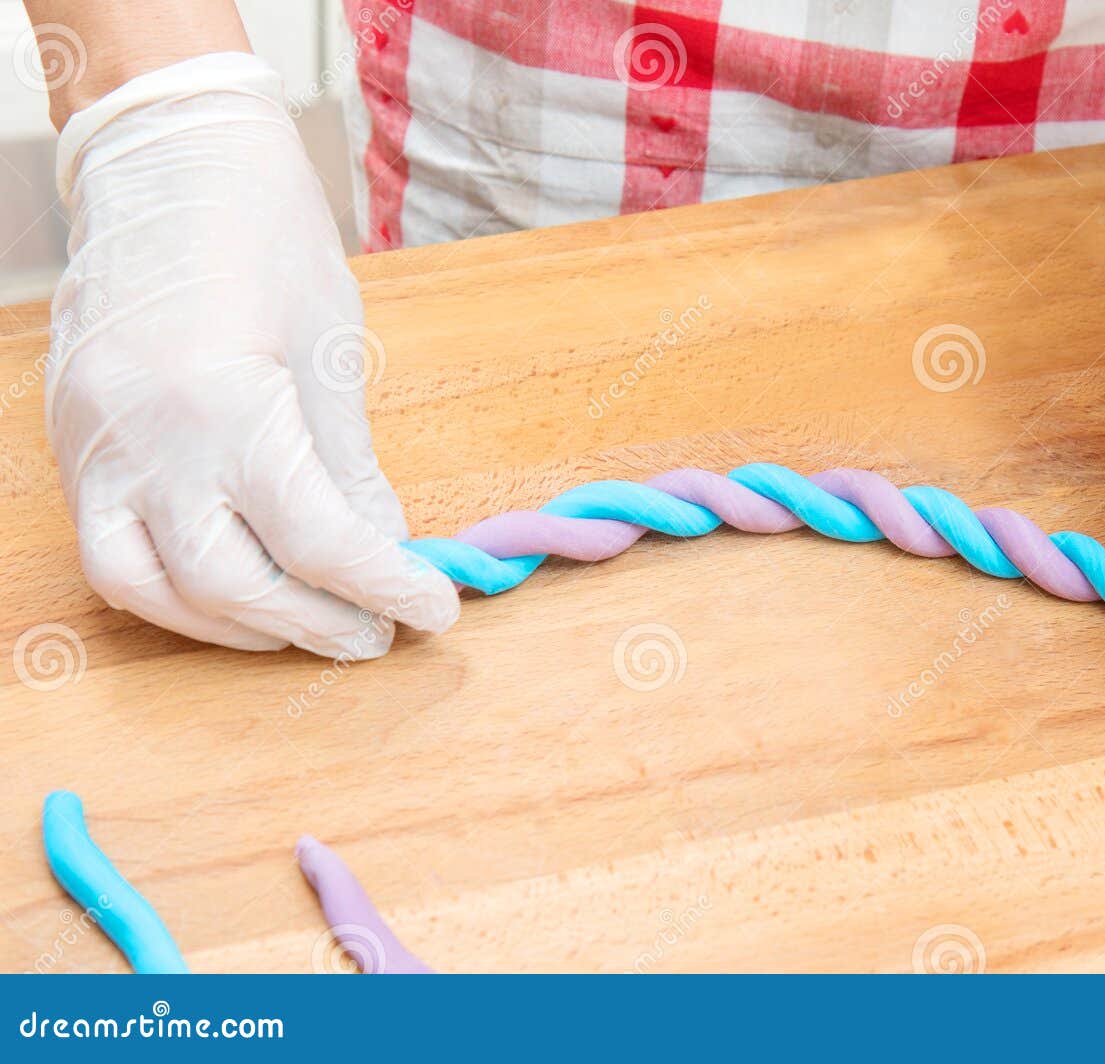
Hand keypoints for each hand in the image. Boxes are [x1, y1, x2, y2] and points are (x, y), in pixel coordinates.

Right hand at [46, 53, 458, 658]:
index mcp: (223, 404)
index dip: (383, 586)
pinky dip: (175, 591)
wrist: (165, 157)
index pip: (316, 537)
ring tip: (310, 624)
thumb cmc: (263, 234)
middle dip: (315, 624)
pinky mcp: (70, 444)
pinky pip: (109, 553)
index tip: (434, 610)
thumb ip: (349, 463)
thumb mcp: (330, 347)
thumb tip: (383, 548)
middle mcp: (144, 439)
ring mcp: (92, 446)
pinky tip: (233, 592)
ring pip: (153, 589)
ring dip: (239, 627)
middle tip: (376, 633)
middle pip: (230, 584)